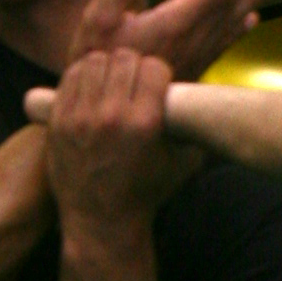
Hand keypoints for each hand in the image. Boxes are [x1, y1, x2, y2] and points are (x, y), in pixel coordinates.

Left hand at [43, 20, 195, 235]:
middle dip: (134, 67)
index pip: (154, 67)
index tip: (158, 85)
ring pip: (95, 62)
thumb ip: (198, 132)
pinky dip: (83, 77)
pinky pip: (70, 77)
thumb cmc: (146, 192)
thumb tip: (222, 106)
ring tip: (113, 83)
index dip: (159, 74)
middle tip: (135, 82)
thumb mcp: (182, 164)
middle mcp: (112, 117)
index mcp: (145, 124)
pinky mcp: (58, 121)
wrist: (101, 221)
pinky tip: (92, 89)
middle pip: (125, 59)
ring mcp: (81, 118)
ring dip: (107, 68)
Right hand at [110, 0, 281, 83]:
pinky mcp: (189, 72)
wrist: (103, 119)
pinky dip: (237, 30)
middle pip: (230, 8)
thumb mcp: (97, 22)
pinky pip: (221, 46)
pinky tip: (249, 23)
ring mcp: (192, 59)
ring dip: (252, 4)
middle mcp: (189, 41)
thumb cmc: (94, 67)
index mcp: (172, 23)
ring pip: (229, 27)